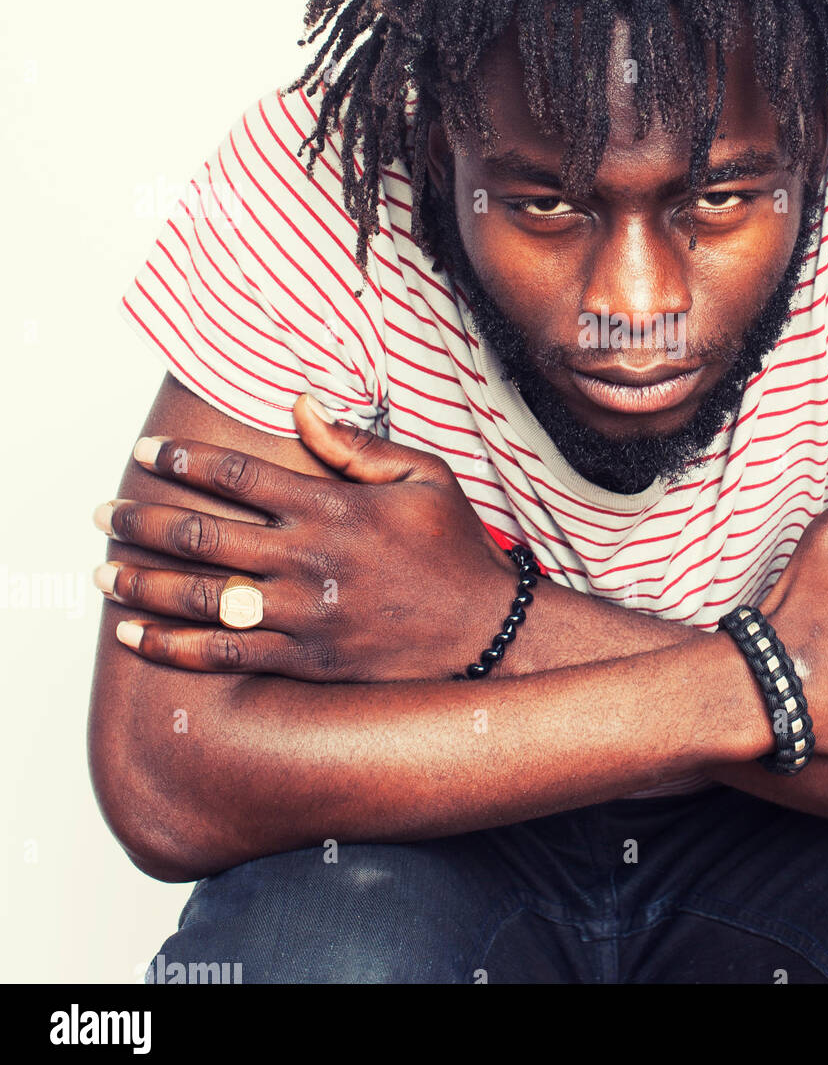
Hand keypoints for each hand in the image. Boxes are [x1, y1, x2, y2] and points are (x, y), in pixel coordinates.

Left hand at [95, 395, 521, 681]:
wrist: (486, 629)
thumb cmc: (457, 546)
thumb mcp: (424, 475)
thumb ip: (356, 443)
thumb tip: (300, 404)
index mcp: (332, 508)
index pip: (237, 477)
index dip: (182, 461)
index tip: (147, 453)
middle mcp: (308, 559)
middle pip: (202, 535)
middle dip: (142, 521)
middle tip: (104, 514)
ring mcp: (303, 614)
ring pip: (201, 598)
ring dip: (142, 584)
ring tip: (103, 575)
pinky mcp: (306, 660)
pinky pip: (224, 655)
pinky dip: (172, 646)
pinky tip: (135, 635)